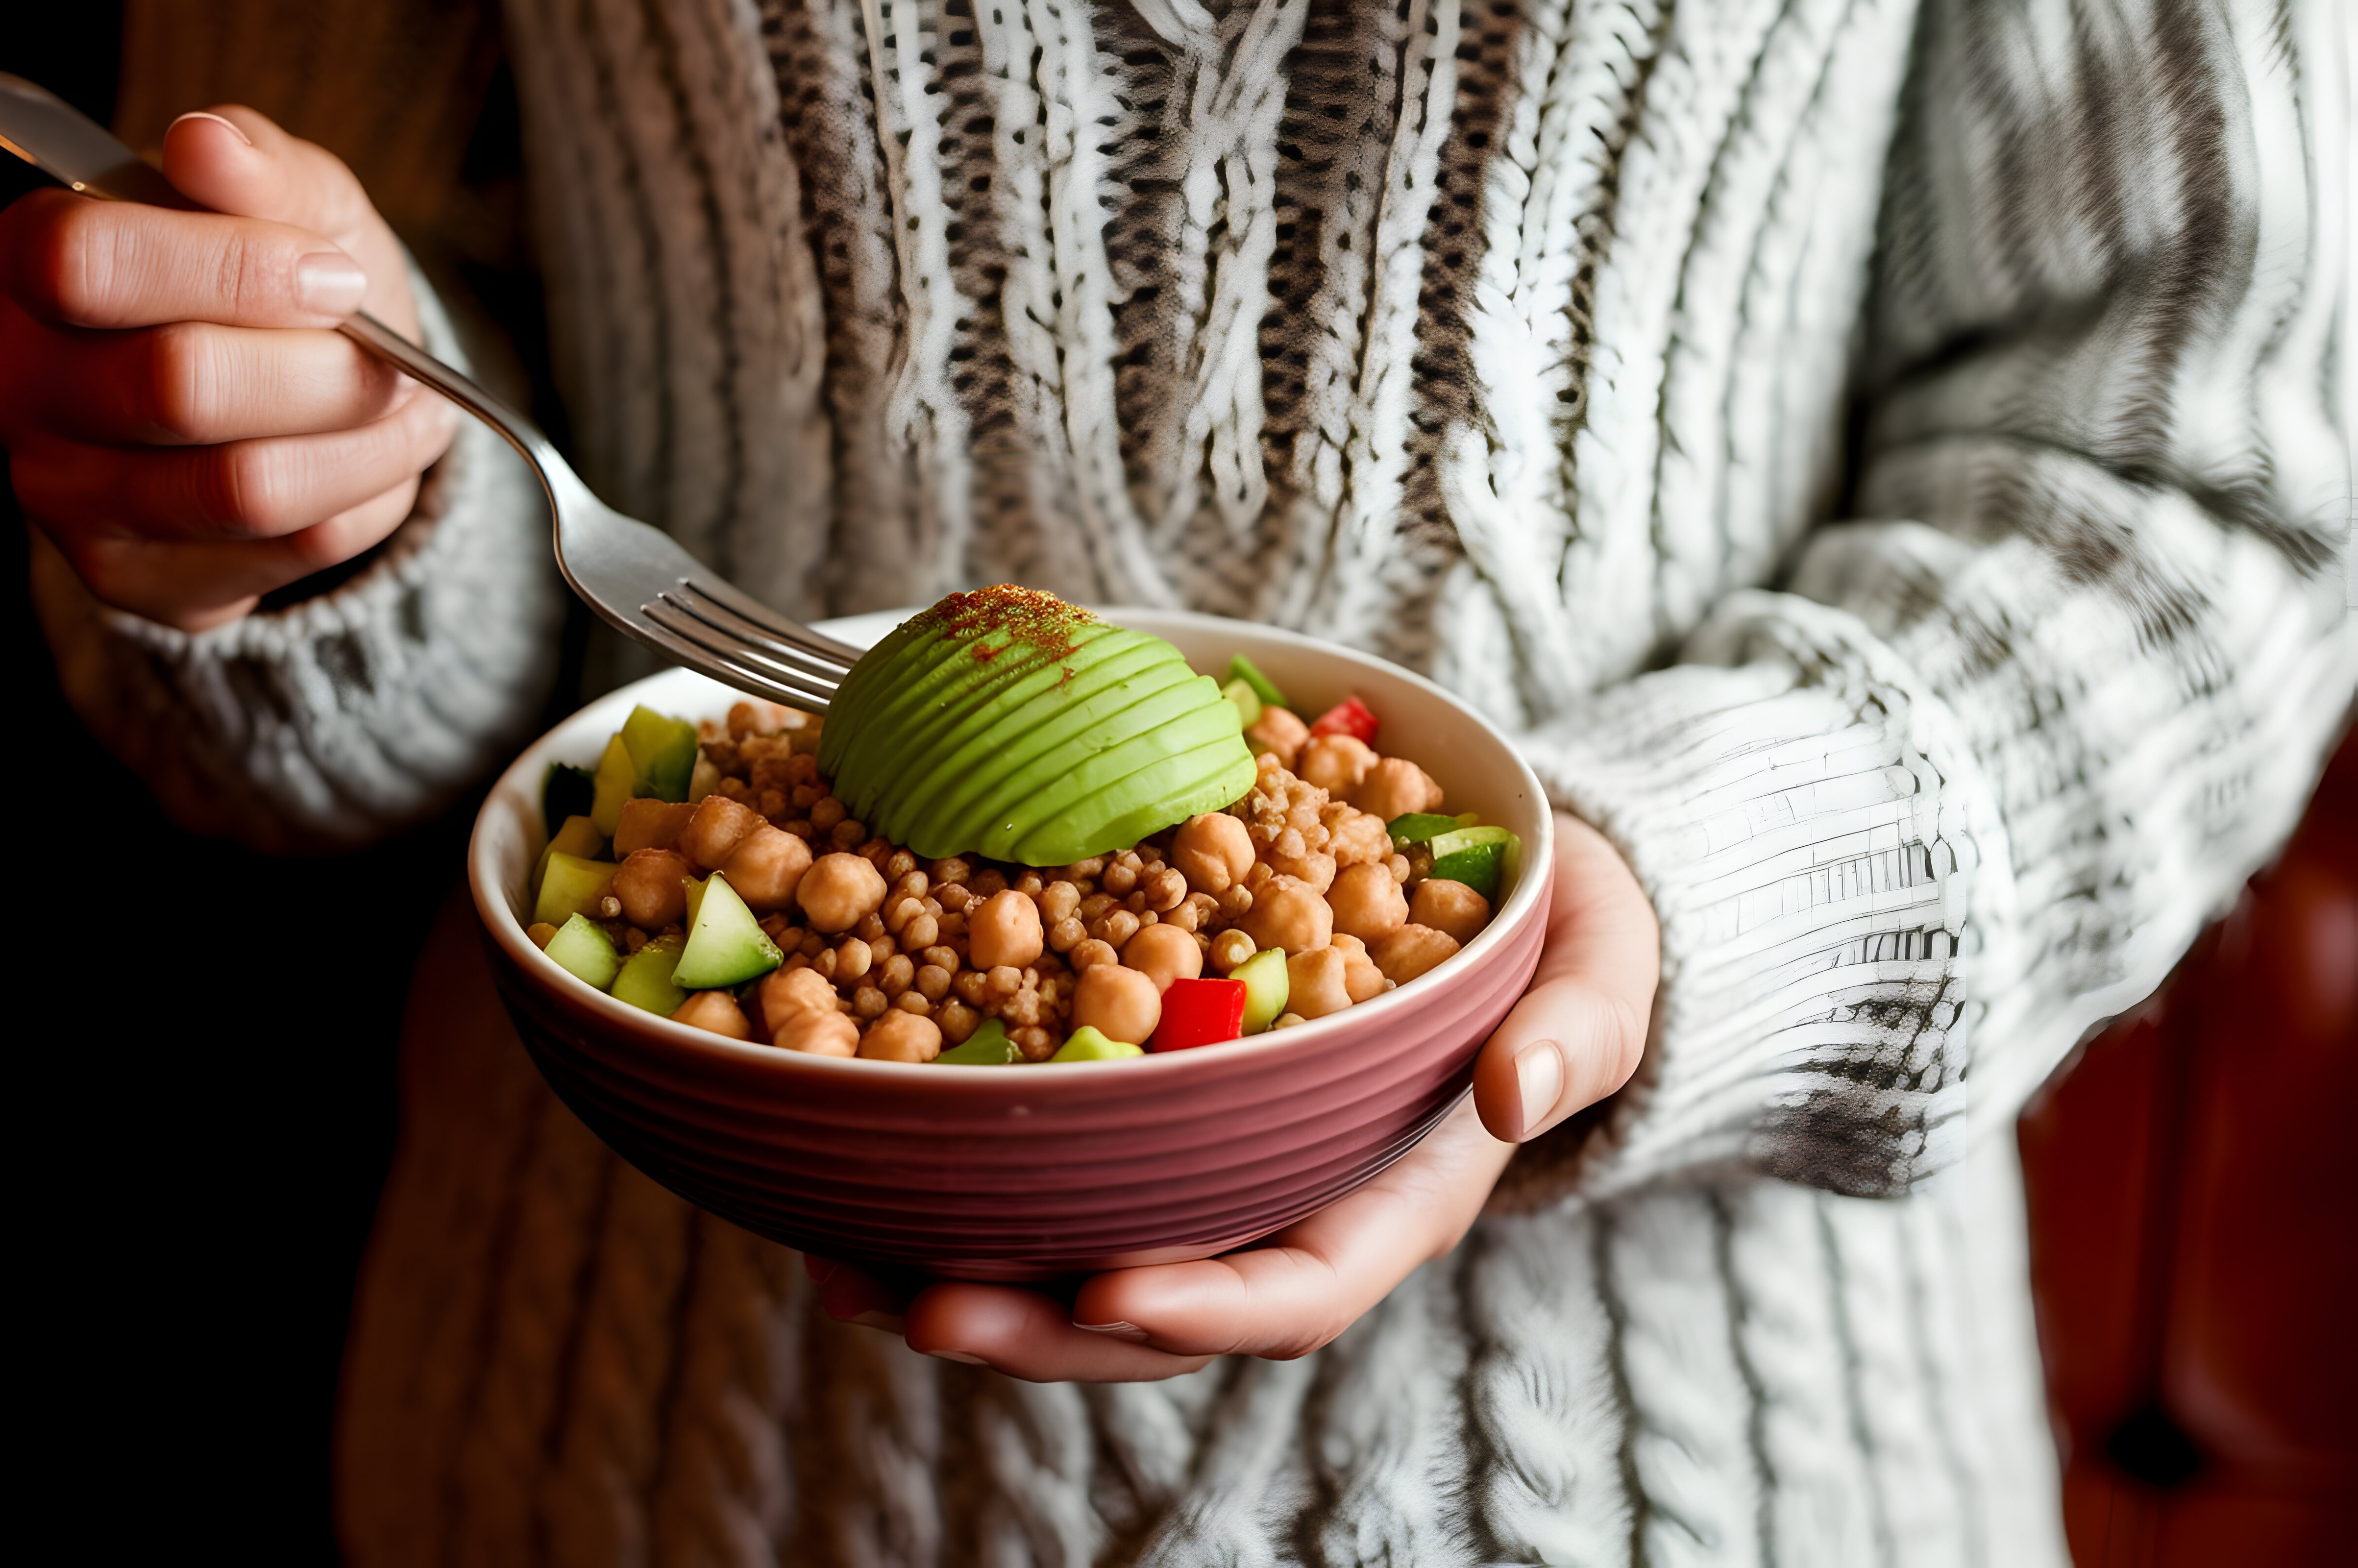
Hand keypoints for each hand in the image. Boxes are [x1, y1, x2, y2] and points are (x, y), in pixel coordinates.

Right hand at [0, 107, 447, 631]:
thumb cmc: (286, 277)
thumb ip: (259, 167)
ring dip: (361, 447)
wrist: (303, 393)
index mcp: (24, 261)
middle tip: (393, 360)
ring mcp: (59, 494)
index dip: (234, 271)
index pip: (87, 262)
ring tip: (407, 411)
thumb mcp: (296, 201)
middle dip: (324, 372)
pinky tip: (371, 462)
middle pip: (178, 385)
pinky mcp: (129, 579)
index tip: (335, 276)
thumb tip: (206, 143)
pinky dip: (362, 502)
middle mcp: (12, 383)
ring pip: (243, 487)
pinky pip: (284, 553)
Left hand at [811, 812, 1658, 1379]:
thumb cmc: (1566, 944)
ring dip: (974, 1277)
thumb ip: (1574, 1036)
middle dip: (1043, 1324)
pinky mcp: (1169, 1121)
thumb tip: (1511, 1096)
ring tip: (848, 1269)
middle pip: (1165, 1308)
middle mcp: (1297, 1207)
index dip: (1208, 1304)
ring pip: (1090, 1263)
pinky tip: (866, 1176)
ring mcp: (1226, 1174)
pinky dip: (969, 1188)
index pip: (1303, 1285)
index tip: (1110, 1293)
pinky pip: (1066, 1179)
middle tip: (922, 1304)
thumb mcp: (1602, 976)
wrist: (1525, 908)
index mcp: (1399, 1197)